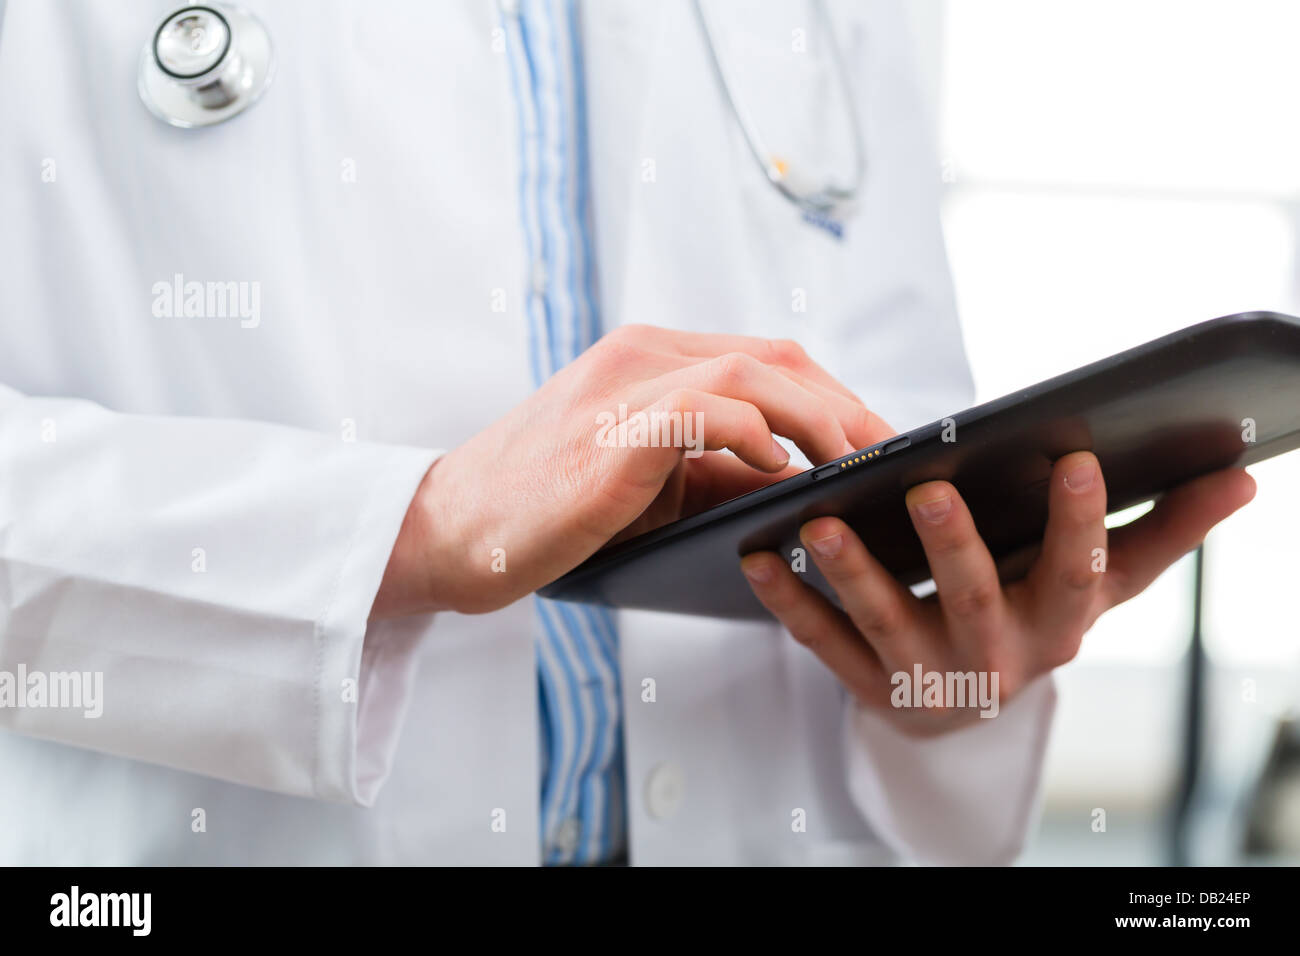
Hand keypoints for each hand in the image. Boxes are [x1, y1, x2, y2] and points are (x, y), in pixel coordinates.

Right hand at [373, 324, 892, 616]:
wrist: (448, 530)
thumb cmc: (550, 512)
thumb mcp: (647, 485)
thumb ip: (717, 472)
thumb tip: (804, 486)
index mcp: (651, 360)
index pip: (767, 359)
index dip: (833, 395)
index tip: (878, 440)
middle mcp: (642, 355)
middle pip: (776, 356)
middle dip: (846, 404)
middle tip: (894, 454)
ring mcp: (624, 386)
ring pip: (753, 373)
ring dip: (820, 417)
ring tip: (857, 463)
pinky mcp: (611, 430)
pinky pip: (705, 411)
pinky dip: (757, 434)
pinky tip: (783, 470)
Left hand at [740, 453, 1255, 735]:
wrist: (971, 706)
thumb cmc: (1035, 614)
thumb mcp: (1098, 585)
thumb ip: (1162, 532)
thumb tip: (1242, 474)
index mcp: (1058, 624)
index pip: (1081, 574)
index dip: (1081, 522)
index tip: (1076, 457)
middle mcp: (997, 658)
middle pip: (976, 599)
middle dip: (955, 547)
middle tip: (928, 489)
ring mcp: (927, 679)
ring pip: (886, 623)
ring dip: (853, 573)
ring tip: (819, 521)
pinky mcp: (868, 689)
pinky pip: (822, 643)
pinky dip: (788, 602)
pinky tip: (756, 555)